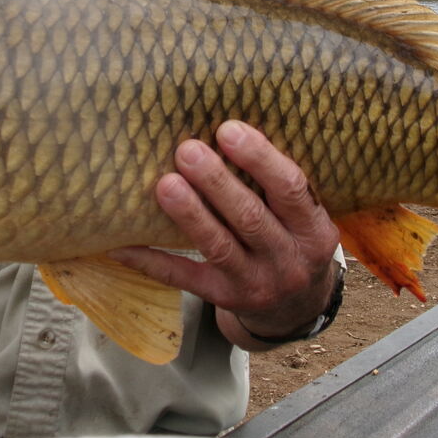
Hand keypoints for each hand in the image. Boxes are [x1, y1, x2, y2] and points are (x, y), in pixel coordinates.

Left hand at [108, 120, 341, 345]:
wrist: (296, 309)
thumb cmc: (291, 241)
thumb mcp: (303, 217)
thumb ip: (277, 184)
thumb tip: (226, 128)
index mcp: (314, 230)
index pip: (292, 189)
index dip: (260, 158)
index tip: (228, 129)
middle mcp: (289, 260)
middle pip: (251, 218)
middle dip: (217, 182)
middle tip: (187, 150)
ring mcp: (256, 284)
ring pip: (219, 247)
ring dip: (190, 214)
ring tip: (165, 185)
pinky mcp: (223, 299)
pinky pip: (184, 279)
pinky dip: (152, 261)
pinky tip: (123, 244)